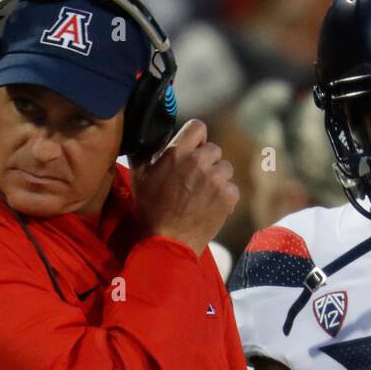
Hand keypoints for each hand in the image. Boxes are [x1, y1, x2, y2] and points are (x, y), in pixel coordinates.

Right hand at [131, 119, 238, 255]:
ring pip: (225, 169)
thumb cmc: (151, 211)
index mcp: (177, 152)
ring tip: (202, 195)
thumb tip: (146, 138)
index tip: (193, 150)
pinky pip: (232, 189)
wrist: (168, 242)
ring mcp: (215, 179)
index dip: (197, 138)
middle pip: (214, 150)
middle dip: (206, 162)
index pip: (198, 127)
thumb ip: (144, 152)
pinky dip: (224, 198)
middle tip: (194, 180)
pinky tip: (210, 207)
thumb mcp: (139, 177)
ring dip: (217, 179)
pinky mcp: (228, 196)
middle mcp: (199, 161)